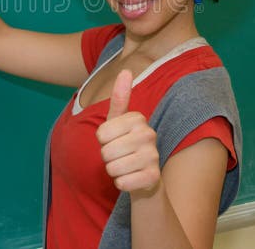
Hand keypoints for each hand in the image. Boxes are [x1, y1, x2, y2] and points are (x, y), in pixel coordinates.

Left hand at [96, 69, 160, 192]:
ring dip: (113, 171)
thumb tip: (126, 70)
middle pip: (106, 151)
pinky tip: (131, 178)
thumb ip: (120, 98)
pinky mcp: (153, 177)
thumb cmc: (125, 145)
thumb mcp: (118, 122)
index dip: (103, 141)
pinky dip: (121, 184)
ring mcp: (153, 156)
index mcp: (138, 119)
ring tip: (125, 166)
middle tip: (120, 156)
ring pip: (112, 168)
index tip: (115, 140)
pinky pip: (122, 183)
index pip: (101, 133)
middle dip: (107, 158)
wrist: (144, 177)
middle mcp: (149, 134)